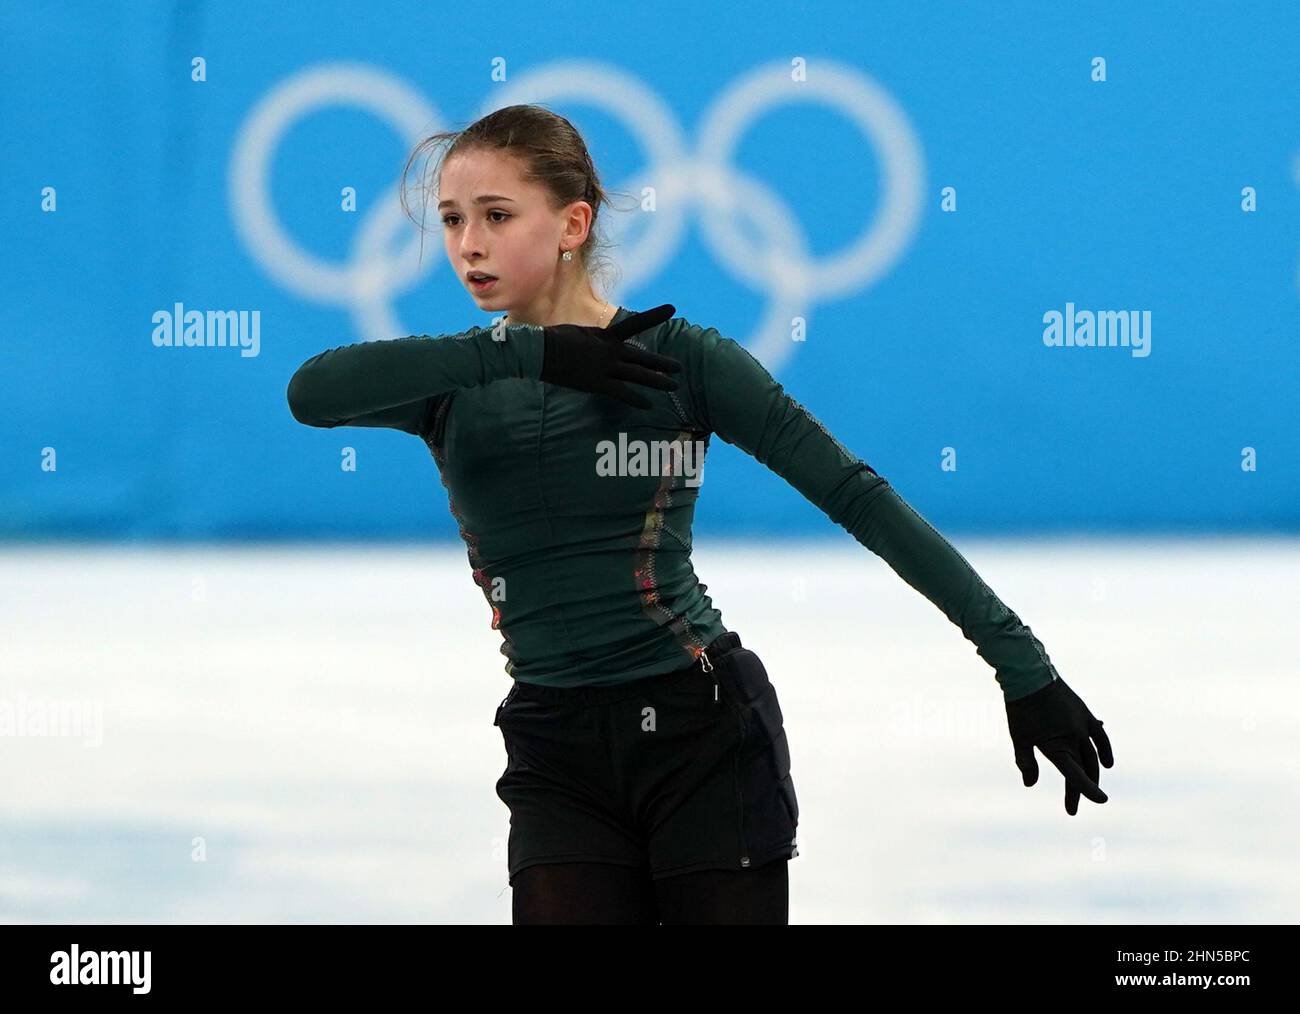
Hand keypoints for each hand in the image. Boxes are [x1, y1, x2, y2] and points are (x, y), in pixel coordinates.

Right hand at [539, 303, 680, 408]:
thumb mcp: (576, 334)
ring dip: (657, 381)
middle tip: (678, 367)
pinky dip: (636, 400)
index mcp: (605, 336)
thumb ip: (589, 341)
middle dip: (661, 363)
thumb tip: (587, 344)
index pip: (635, 324)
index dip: (654, 316)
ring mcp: (605, 367)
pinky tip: (649, 405)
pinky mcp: (597, 383)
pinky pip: (622, 393)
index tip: (672, 309)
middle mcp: (610, 350)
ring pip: (638, 375)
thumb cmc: (551, 341)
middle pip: (642, 357)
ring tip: (673, 386)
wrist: (540, 350)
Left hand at [1004, 677, 1112, 813]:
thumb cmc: (1021, 707)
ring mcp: (1083, 725)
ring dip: (1092, 774)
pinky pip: (1100, 737)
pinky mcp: (1085, 714)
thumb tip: (1029, 784)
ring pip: (1093, 756)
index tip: (1100, 801)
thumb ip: (1025, 762)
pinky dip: (1104, 750)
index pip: (1076, 775)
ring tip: (1089, 789)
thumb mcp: (1019, 737)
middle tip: (1071, 808)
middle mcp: (1075, 738)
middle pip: (1083, 770)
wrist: (1030, 675)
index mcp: (1058, 745)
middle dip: (1079, 790)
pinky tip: (1107, 764)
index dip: (1086, 790)